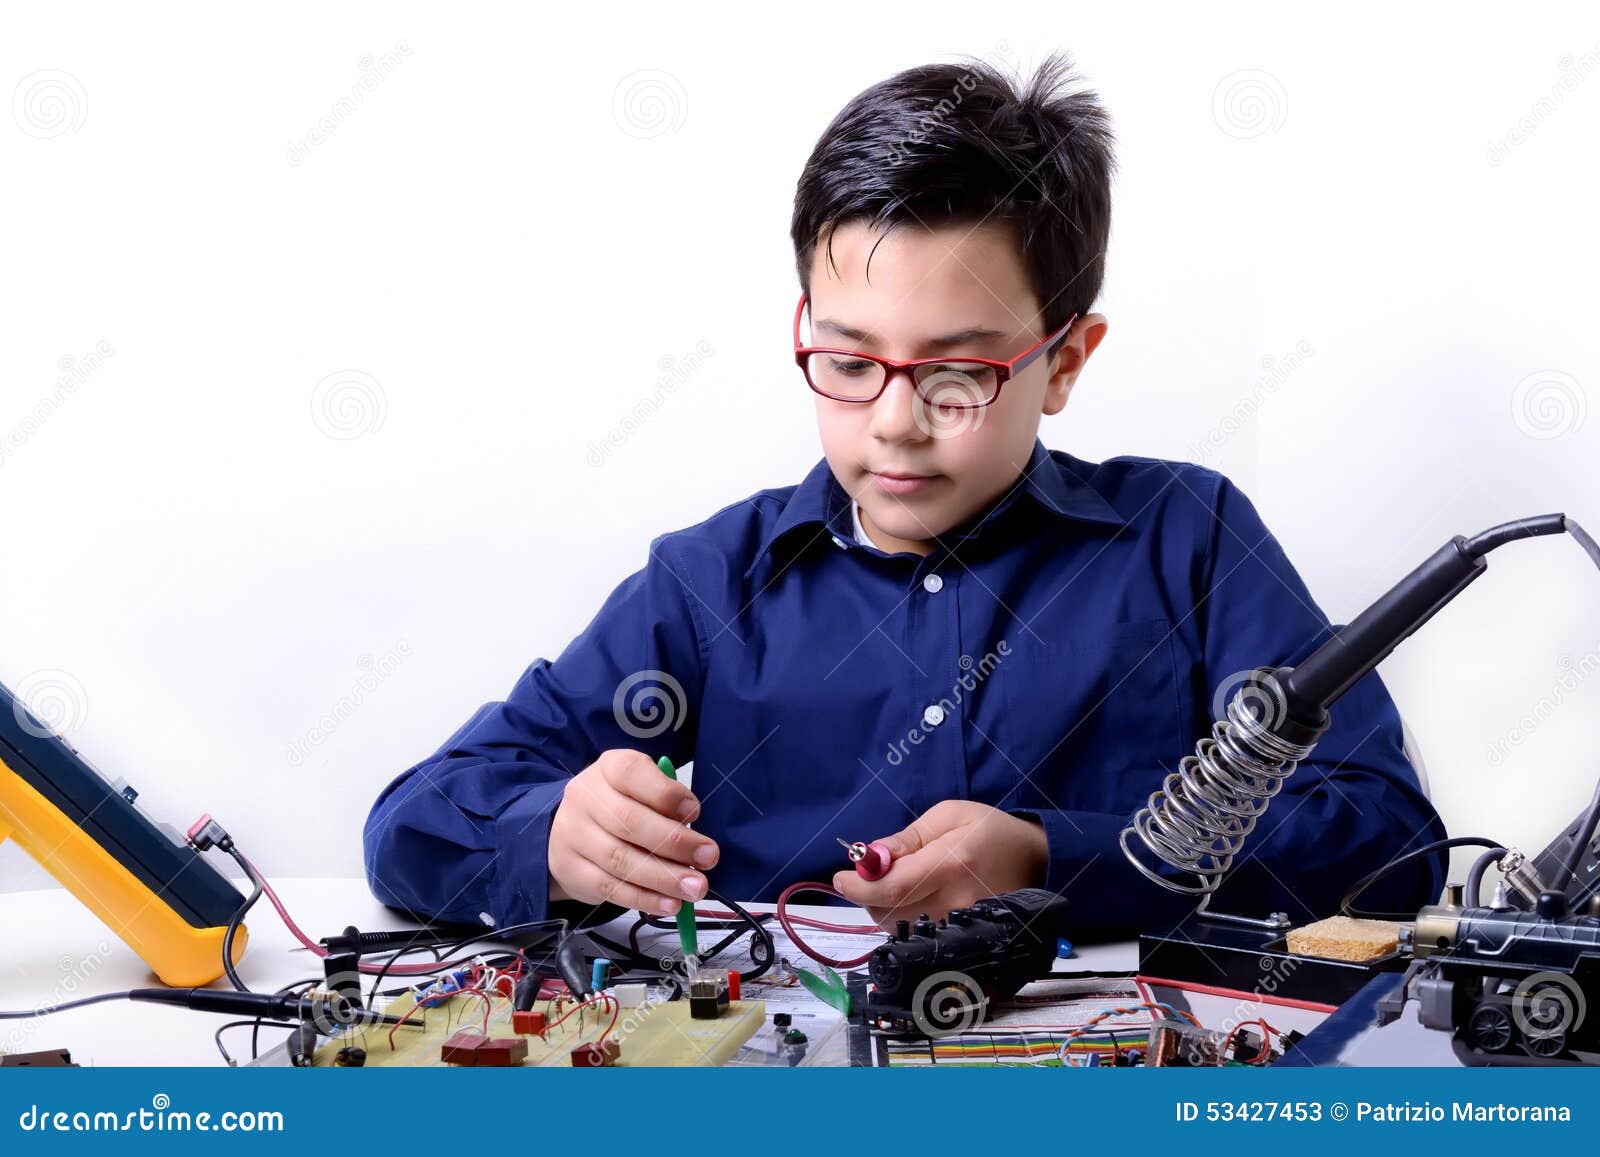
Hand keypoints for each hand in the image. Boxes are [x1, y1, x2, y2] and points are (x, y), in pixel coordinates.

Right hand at [547, 749, 718, 915]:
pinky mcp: (571, 870)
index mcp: (608, 768)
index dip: (666, 794)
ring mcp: (573, 834)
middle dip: (675, 843)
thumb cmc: (620, 804)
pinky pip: (610, 889)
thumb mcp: (642, 788)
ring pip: (621, 860)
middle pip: (629, 822)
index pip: (632, 773)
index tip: (694, 812)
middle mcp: (585, 797)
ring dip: (664, 878)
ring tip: (695, 887)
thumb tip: (693, 836)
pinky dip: (644, 899)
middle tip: (708, 857)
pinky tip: (670, 903)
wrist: (571, 829)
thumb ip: (665, 803)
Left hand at [831, 800, 1047, 927]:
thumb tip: (872, 857)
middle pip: (889, 912)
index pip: (891, 887)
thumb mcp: (948, 815)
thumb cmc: (991, 831)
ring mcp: (961, 926)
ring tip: (901, 880)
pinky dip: (904, 917)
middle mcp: (955, 901)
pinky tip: (915, 898)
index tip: (840, 878)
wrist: (1038, 861)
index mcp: (951, 863)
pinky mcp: (964, 940)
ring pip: (899, 927)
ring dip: (885, 905)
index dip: (858, 886)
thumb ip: (907, 838)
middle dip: (868, 893)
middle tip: (873, 870)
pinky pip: (918, 934)